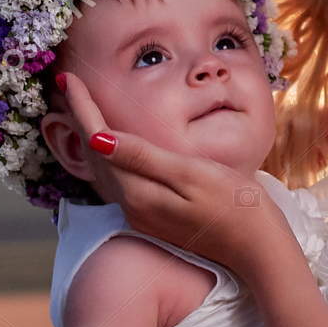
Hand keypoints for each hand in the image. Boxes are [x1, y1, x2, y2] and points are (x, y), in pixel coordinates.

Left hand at [57, 72, 283, 274]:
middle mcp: (133, 207)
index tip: (69, 78)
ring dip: (92, 139)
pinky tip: (112, 145)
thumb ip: (143, 157)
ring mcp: (143, 216)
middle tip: (69, 87)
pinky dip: (110, 158)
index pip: (98, 141)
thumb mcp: (191, 174)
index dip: (82, 108)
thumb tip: (98, 139)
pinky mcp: (155, 220)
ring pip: (106, 171)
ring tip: (82, 109)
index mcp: (139, 192)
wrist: (258, 248)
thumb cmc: (235, 205)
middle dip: (80, 121)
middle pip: (96, 157)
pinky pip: (121, 183)